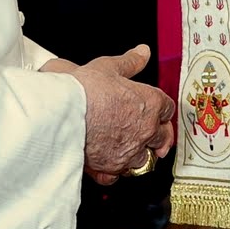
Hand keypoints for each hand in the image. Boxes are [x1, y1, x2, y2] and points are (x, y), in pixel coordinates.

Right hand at [41, 45, 175, 185]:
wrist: (61, 115)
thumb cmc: (85, 90)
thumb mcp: (109, 66)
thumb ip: (130, 61)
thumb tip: (143, 52)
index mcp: (150, 104)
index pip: (167, 108)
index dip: (162, 109)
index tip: (158, 110)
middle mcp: (144, 130)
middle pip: (162, 137)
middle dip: (158, 136)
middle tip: (153, 135)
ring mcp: (128, 152)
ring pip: (143, 160)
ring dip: (138, 155)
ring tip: (129, 149)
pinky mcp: (109, 168)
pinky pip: (119, 175)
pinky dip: (115, 172)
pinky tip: (109, 165)